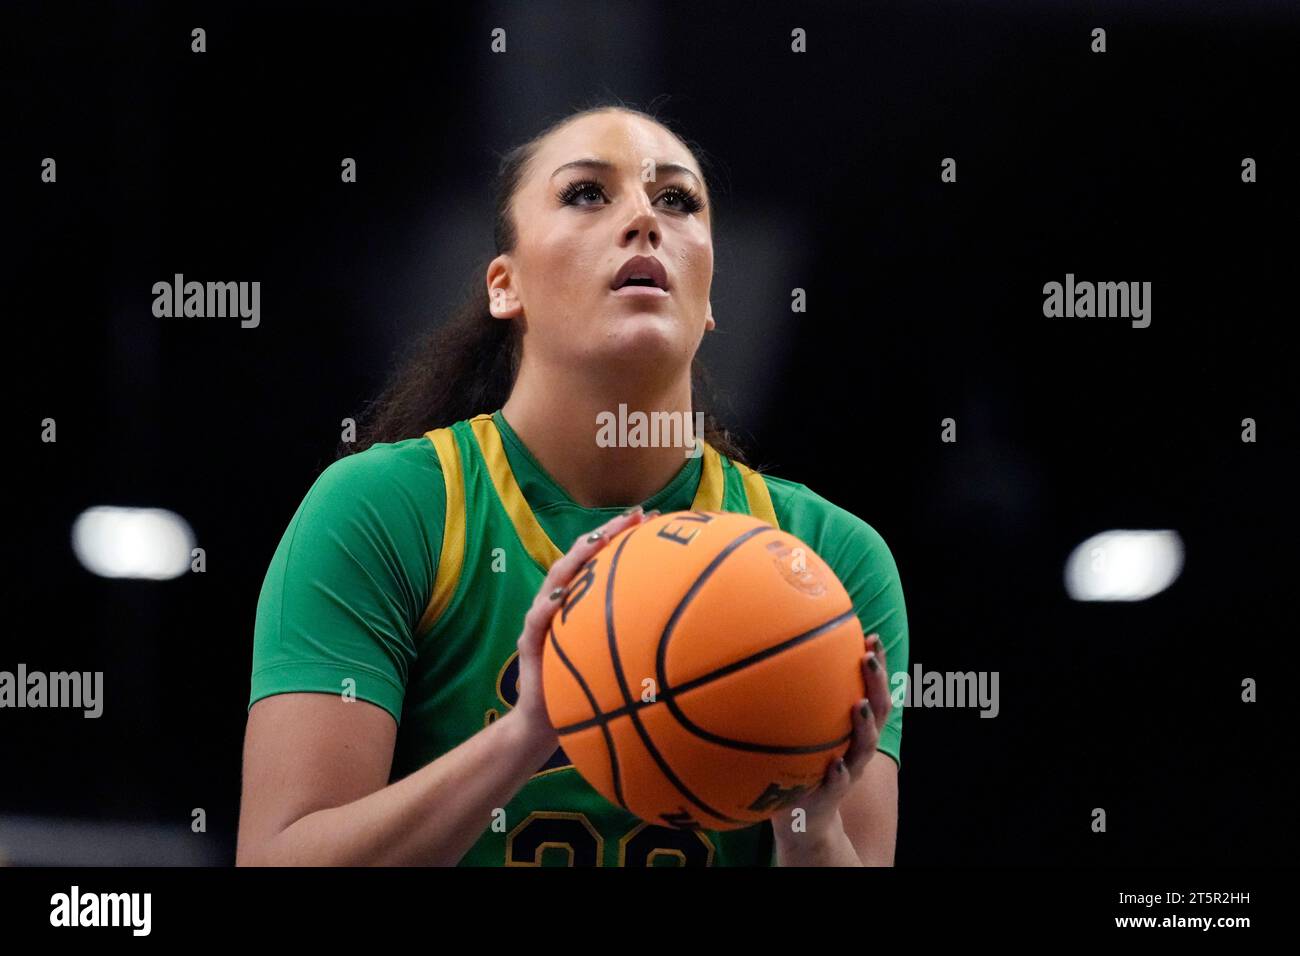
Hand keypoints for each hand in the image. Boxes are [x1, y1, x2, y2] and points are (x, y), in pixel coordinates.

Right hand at [508, 505, 652, 759]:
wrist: (548, 723)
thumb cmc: (590, 689)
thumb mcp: (623, 659)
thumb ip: (643, 639)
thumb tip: (695, 631)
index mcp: (584, 600)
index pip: (605, 559)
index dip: (626, 536)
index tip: (656, 517)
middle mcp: (563, 601)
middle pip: (582, 558)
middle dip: (606, 533)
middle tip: (634, 516)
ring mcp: (543, 618)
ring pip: (557, 578)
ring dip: (576, 558)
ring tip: (595, 542)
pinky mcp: (529, 641)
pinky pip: (535, 621)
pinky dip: (545, 609)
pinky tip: (557, 600)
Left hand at [774, 633, 891, 855]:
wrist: (801, 820)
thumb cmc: (800, 766)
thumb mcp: (801, 732)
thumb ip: (796, 703)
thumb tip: (772, 657)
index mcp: (853, 729)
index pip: (871, 691)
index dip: (876, 667)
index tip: (871, 637)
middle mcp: (857, 747)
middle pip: (877, 711)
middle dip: (876, 683)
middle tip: (868, 657)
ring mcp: (848, 772)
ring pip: (865, 747)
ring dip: (864, 726)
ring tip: (859, 705)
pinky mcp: (830, 796)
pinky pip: (838, 785)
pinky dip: (839, 774)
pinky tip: (836, 763)